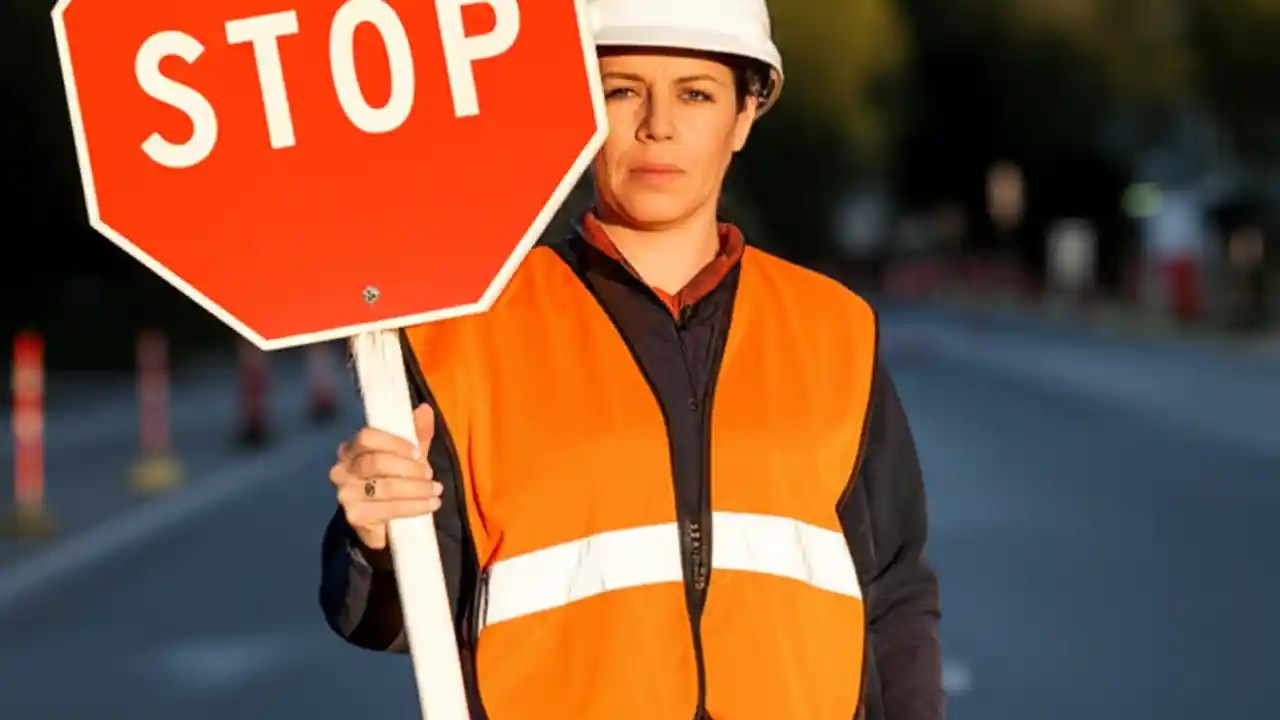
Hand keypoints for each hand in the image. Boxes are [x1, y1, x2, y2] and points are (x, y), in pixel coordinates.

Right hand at [329, 403, 442, 550]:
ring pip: (385, 487)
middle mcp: (342, 470)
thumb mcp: (407, 456)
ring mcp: (346, 495)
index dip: (395, 443)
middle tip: (430, 475)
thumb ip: (416, 433)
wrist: (385, 522)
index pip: (367, 437)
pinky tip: (429, 505)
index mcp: (351, 449)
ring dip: (417, 489)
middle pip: (376, 462)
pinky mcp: (355, 517)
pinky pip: (389, 509)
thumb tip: (425, 409)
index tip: (419, 453)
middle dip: (409, 469)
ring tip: (436, 491)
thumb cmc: (395, 480)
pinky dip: (414, 507)